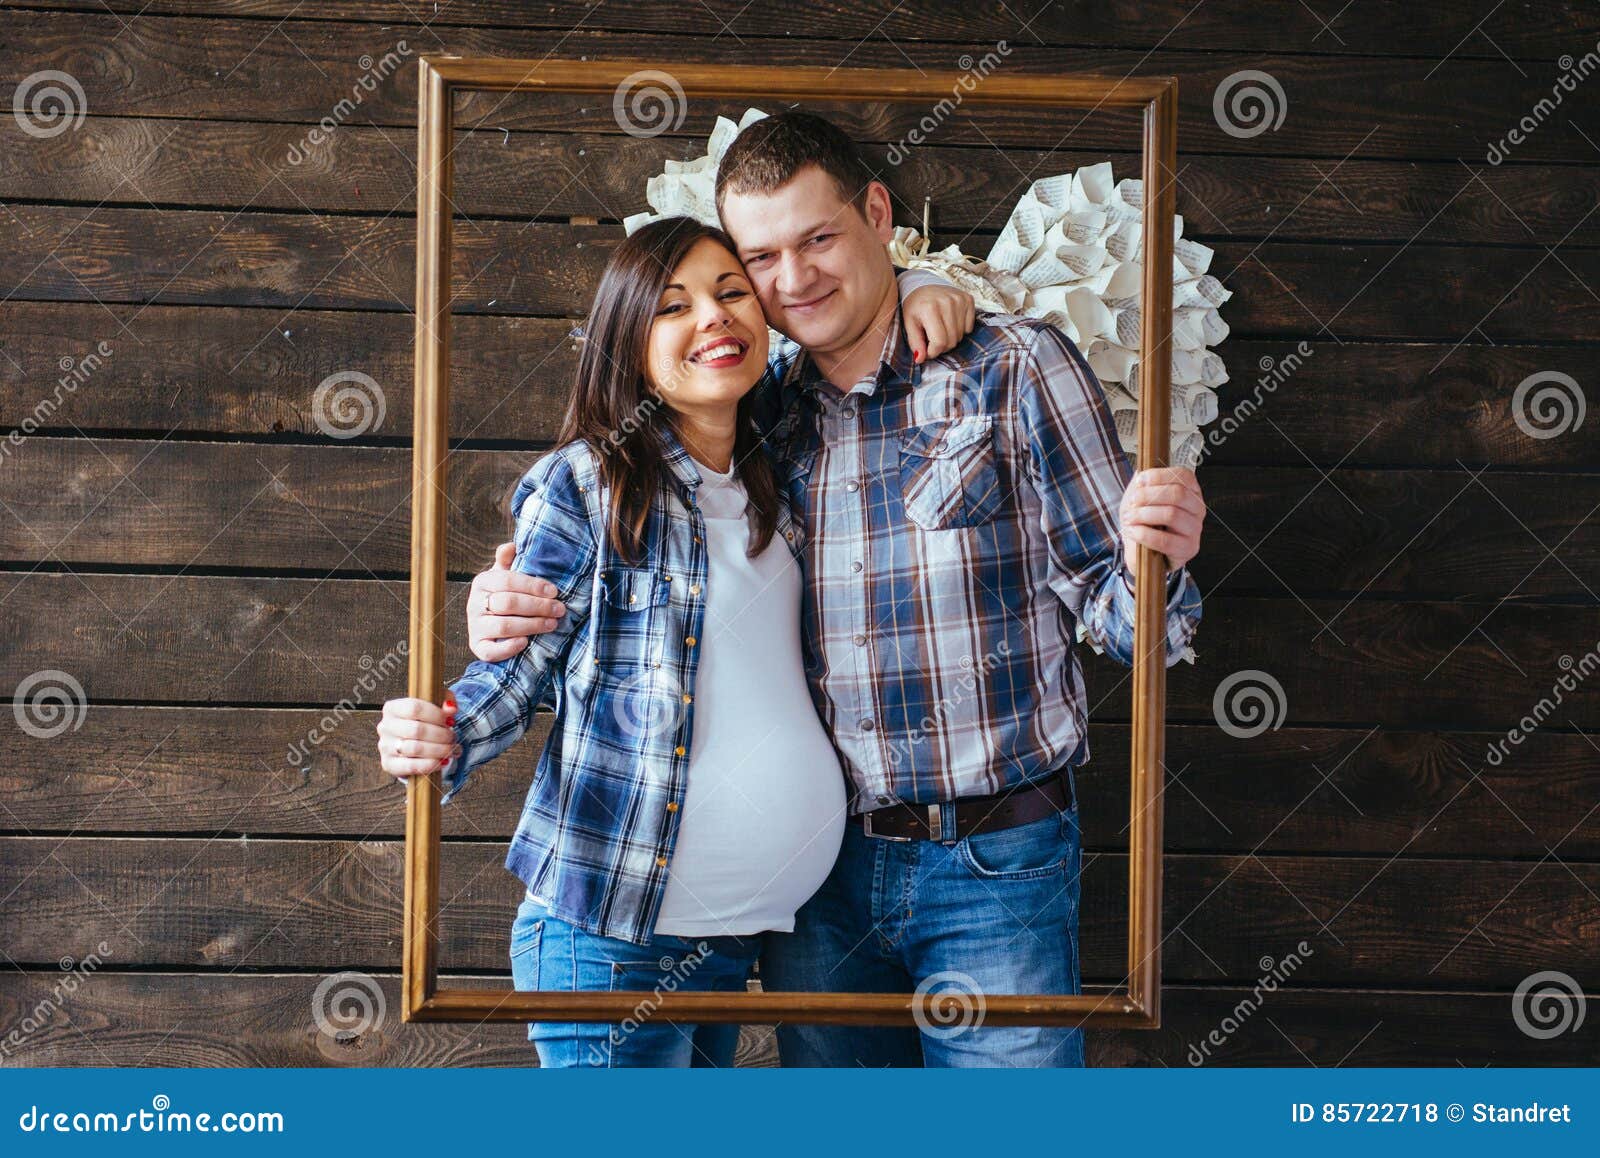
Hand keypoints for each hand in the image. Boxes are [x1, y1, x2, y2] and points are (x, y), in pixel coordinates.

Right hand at [377, 693, 458, 780]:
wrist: (411, 745)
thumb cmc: (424, 722)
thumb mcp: (434, 706)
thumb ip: (444, 700)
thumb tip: (450, 708)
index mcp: (392, 708)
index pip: (414, 708)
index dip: (436, 714)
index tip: (451, 720)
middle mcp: (385, 726)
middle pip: (416, 729)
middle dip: (441, 735)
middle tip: (453, 738)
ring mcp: (385, 746)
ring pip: (415, 748)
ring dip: (439, 750)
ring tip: (451, 750)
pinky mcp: (389, 764)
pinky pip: (411, 766)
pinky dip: (431, 764)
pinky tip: (442, 761)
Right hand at [468, 540, 566, 662]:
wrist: (489, 625)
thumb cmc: (505, 596)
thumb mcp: (505, 576)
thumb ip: (508, 561)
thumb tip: (512, 546)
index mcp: (483, 582)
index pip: (507, 581)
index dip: (533, 586)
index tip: (554, 591)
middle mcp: (474, 604)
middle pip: (508, 603)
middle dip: (538, 606)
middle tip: (559, 609)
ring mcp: (475, 626)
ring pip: (504, 626)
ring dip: (531, 625)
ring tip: (552, 624)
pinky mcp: (477, 647)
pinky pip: (490, 651)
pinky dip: (508, 648)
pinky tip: (526, 643)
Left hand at [902, 283, 975, 361]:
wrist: (923, 285)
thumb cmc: (915, 306)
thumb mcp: (909, 324)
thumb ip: (915, 342)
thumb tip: (920, 359)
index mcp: (929, 308)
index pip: (939, 342)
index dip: (933, 352)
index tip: (927, 350)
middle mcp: (947, 302)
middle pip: (951, 341)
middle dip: (941, 346)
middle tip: (932, 339)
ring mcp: (959, 299)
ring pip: (961, 336)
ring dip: (951, 338)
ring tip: (940, 330)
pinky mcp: (968, 299)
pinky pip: (969, 327)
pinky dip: (960, 330)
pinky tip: (950, 322)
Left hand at [1120, 467, 1204, 582]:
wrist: (1141, 551)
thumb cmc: (1144, 522)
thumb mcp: (1141, 498)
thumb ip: (1143, 483)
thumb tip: (1141, 471)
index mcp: (1191, 492)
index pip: (1184, 476)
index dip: (1159, 476)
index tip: (1139, 481)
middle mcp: (1197, 509)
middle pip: (1178, 493)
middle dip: (1149, 496)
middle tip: (1132, 502)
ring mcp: (1195, 529)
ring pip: (1171, 514)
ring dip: (1143, 515)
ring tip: (1129, 518)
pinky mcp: (1188, 549)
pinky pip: (1165, 540)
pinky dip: (1144, 534)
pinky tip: (1133, 531)